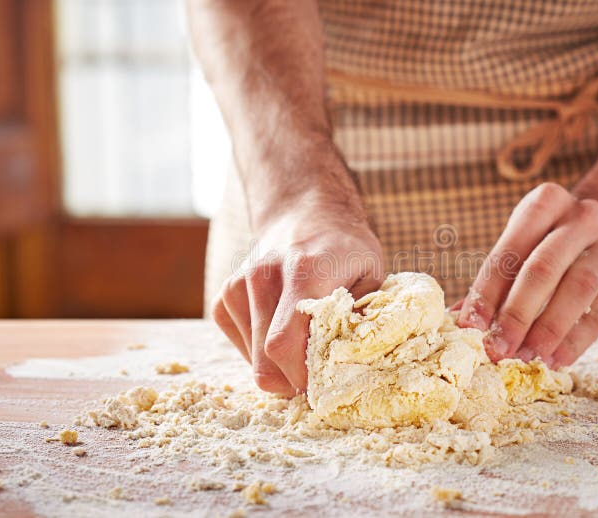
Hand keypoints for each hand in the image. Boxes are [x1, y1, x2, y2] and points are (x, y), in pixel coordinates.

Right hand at [211, 202, 383, 395]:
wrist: (306, 212)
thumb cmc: (345, 249)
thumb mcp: (372, 274)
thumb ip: (364, 316)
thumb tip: (357, 364)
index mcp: (305, 272)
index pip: (284, 343)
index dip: (301, 377)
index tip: (324, 385)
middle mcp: (264, 276)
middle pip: (264, 359)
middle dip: (291, 381)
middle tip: (317, 379)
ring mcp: (238, 284)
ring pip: (252, 358)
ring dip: (278, 366)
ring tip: (305, 345)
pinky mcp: (225, 295)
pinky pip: (241, 345)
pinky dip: (261, 352)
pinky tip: (283, 330)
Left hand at [457, 183, 597, 367]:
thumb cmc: (548, 247)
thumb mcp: (521, 248)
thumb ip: (493, 283)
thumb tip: (458, 323)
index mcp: (545, 203)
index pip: (509, 250)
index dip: (487, 291)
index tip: (471, 326)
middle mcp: (582, 217)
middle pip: (543, 268)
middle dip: (517, 314)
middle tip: (498, 349)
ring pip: (578, 289)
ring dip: (548, 329)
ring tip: (527, 358)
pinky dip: (577, 340)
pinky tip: (556, 359)